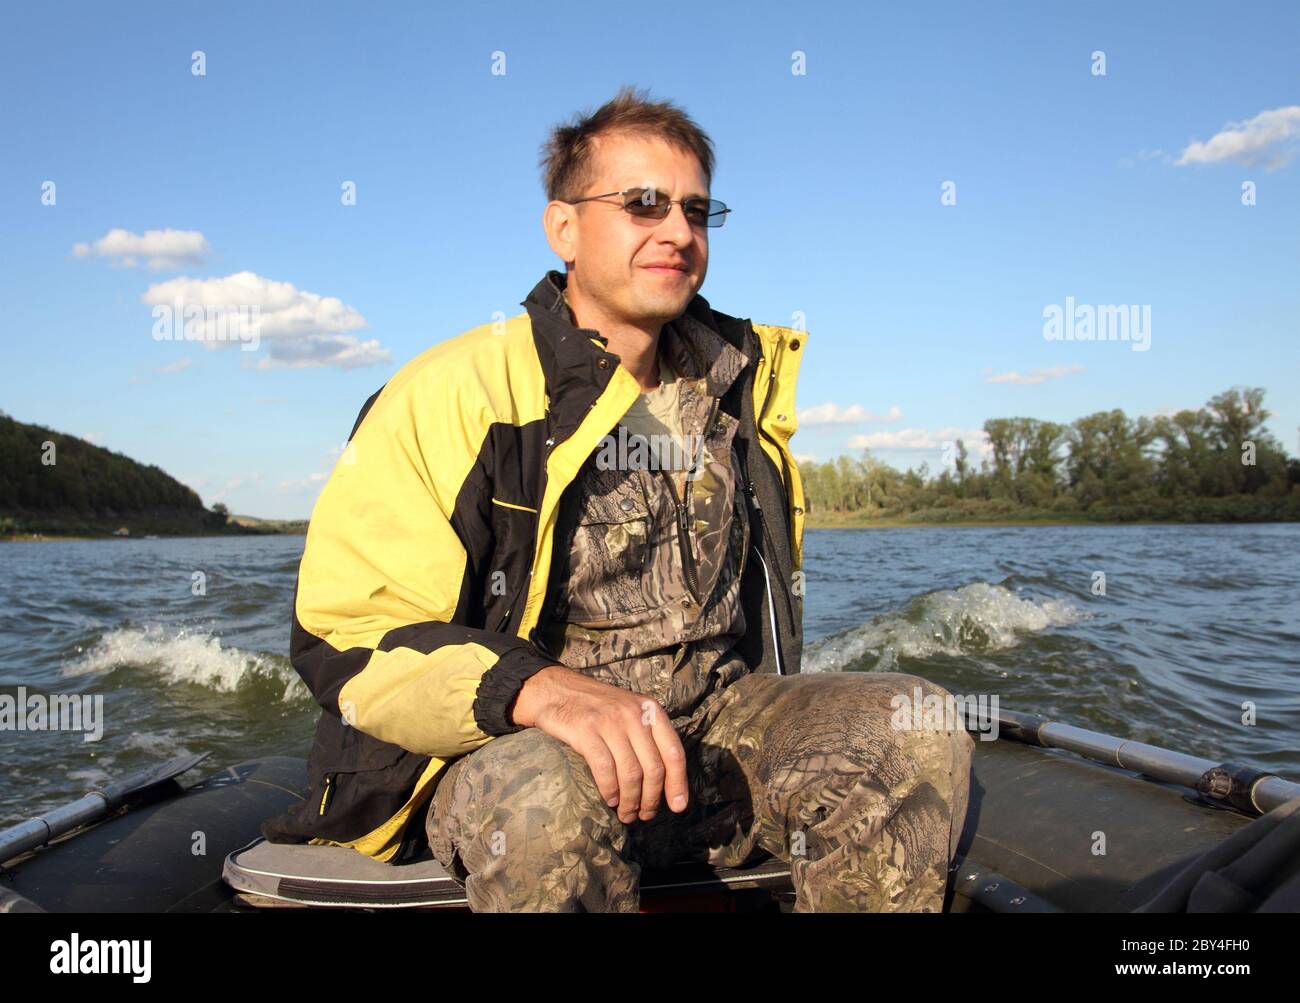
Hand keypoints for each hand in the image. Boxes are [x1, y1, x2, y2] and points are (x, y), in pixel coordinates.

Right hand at [510, 665, 688, 823]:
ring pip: (631, 773)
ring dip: (630, 800)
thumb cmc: (598, 707)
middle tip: (644, 815)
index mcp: (651, 710)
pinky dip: (610, 790)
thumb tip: (665, 782)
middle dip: (651, 799)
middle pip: (653, 768)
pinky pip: (605, 770)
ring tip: (626, 813)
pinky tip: (609, 799)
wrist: (557, 690)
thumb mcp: (630, 711)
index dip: (678, 783)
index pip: (673, 752)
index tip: (678, 807)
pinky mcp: (586, 731)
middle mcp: (634, 714)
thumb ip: (648, 737)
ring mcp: (610, 722)